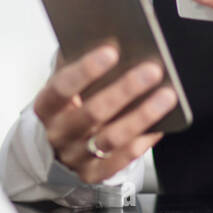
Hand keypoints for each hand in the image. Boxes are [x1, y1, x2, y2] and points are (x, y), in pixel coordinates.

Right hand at [33, 44, 176, 183]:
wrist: (51, 149)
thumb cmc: (64, 107)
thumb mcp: (63, 85)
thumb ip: (76, 63)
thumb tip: (107, 38)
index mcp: (45, 107)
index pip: (62, 87)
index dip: (85, 70)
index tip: (111, 51)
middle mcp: (58, 134)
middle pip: (92, 113)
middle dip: (125, 90)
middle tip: (152, 70)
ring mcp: (75, 157)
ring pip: (111, 138)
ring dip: (142, 116)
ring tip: (167, 96)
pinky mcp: (92, 174)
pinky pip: (121, 160)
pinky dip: (143, 142)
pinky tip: (160, 125)